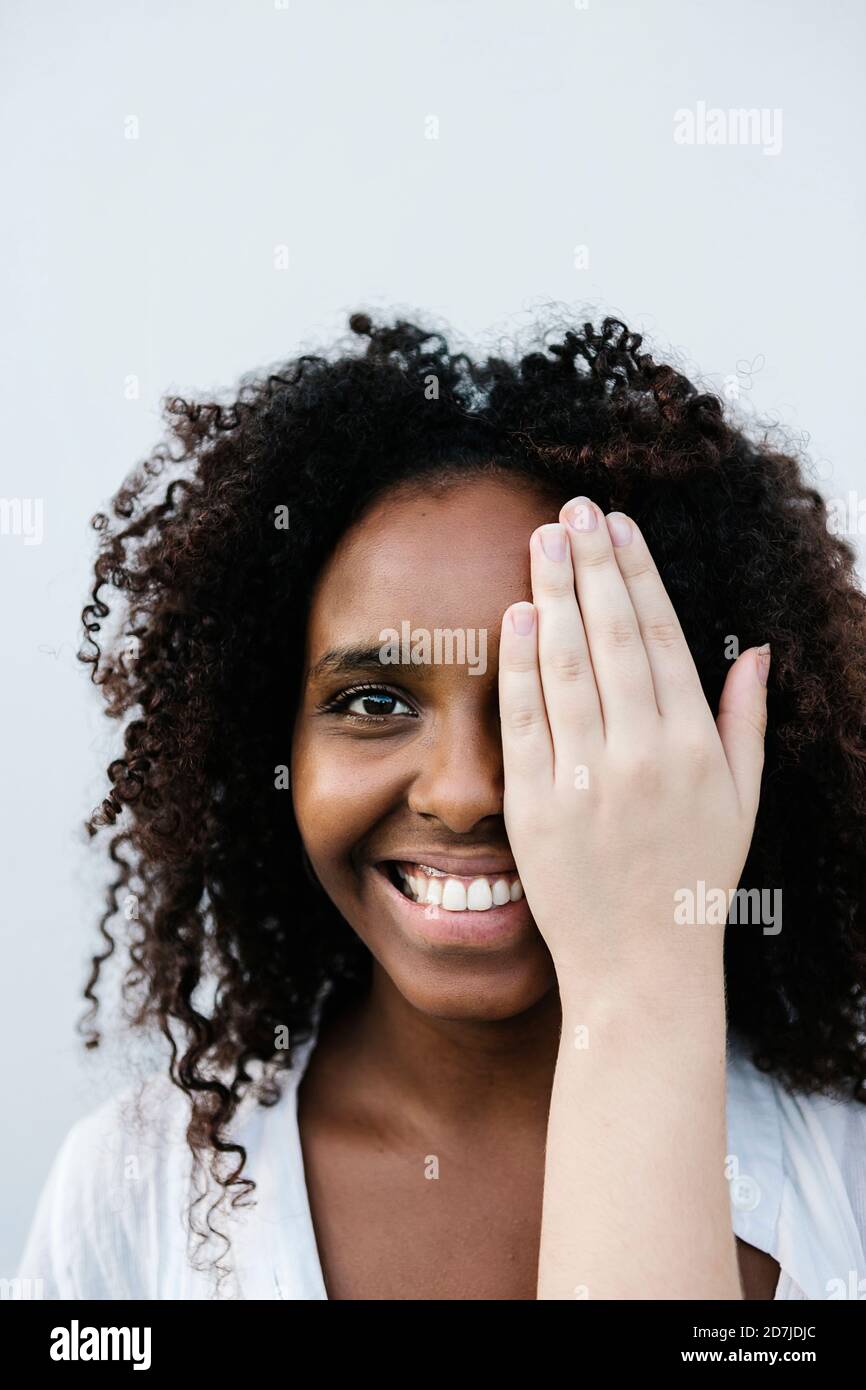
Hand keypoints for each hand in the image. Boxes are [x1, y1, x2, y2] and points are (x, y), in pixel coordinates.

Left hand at [499, 497, 768, 1010]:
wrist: (641, 967)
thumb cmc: (693, 882)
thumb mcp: (742, 803)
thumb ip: (745, 722)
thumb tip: (756, 649)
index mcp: (695, 749)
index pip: (661, 639)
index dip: (639, 575)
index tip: (620, 526)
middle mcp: (643, 756)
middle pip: (612, 637)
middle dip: (593, 564)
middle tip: (575, 508)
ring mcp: (587, 781)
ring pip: (568, 666)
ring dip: (554, 594)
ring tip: (543, 539)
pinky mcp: (536, 806)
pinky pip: (525, 721)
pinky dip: (520, 664)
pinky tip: (518, 613)